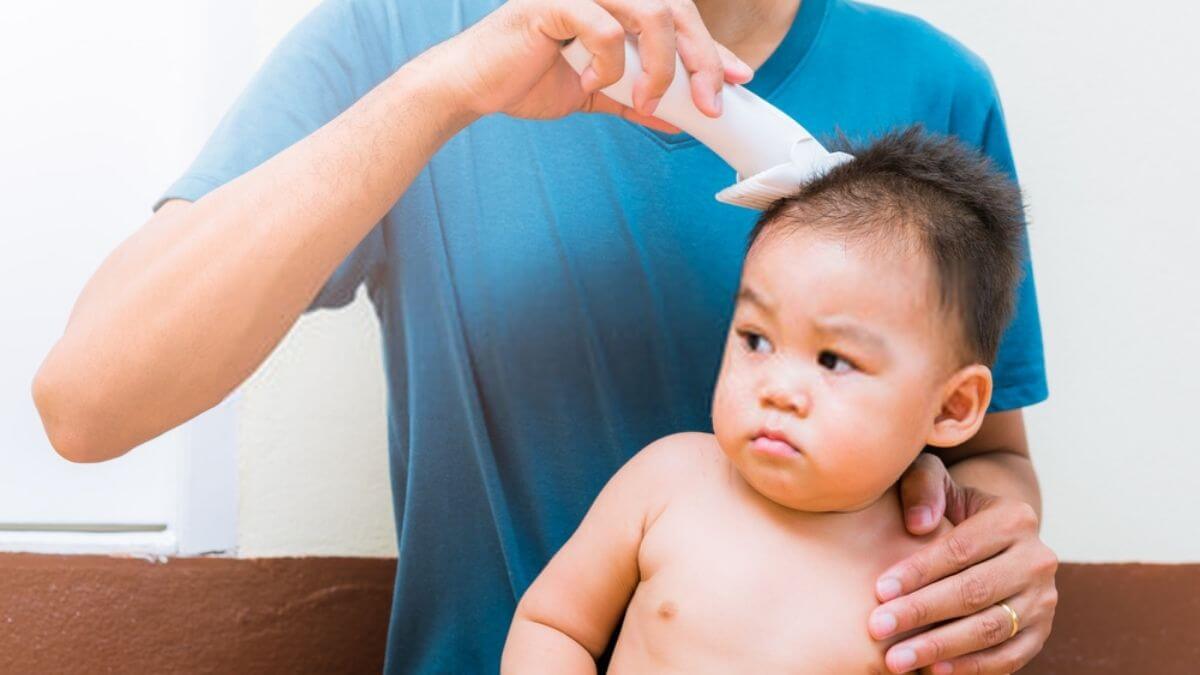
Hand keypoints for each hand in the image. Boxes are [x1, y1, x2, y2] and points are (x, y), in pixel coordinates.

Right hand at [432, 0, 752, 131]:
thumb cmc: (526, 79)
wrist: (472, 87)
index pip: (678, 16)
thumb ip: (635, 97)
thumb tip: (677, 117)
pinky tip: (591, 83)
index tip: (738, 79)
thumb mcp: (596, 92)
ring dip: (662, 66)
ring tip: (648, 100)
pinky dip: (609, 64)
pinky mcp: (551, 1)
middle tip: (709, 101)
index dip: (711, 48)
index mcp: (614, 1)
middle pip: (675, 10)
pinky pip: (605, 27)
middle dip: (701, 60)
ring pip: (651, 13)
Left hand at [870, 453, 1058, 673]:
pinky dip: (972, 667)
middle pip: (974, 592)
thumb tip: (918, 524)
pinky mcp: (1042, 632)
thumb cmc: (946, 504)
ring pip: (991, 628)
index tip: (879, 590)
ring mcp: (1044, 599)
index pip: (960, 550)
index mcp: (1014, 518)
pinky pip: (1009, 656)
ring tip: (896, 659)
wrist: (990, 534)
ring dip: (941, 647)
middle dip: (921, 613)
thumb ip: (923, 488)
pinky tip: (933, 671)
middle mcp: (1038, 559)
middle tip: (877, 628)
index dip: (918, 572)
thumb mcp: (933, 479)